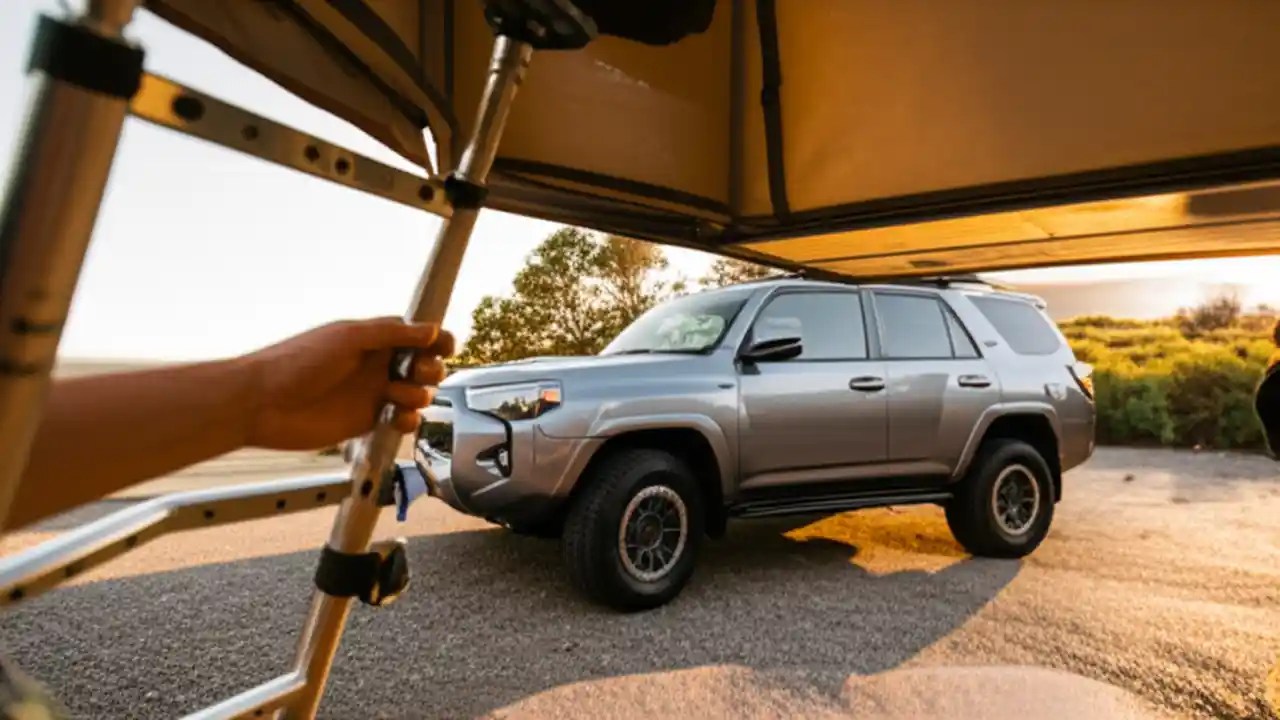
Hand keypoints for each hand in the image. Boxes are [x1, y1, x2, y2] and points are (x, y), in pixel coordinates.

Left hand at [241, 317, 454, 449]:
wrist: (263, 404)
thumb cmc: (296, 363)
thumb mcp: (347, 338)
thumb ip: (391, 333)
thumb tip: (430, 328)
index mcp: (372, 338)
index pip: (416, 335)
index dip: (436, 339)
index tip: (444, 345)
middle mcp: (376, 364)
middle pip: (424, 364)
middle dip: (430, 368)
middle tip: (417, 371)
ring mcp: (373, 393)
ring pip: (418, 393)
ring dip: (419, 394)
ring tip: (398, 395)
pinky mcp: (368, 421)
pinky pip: (403, 420)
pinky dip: (408, 420)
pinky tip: (396, 417)